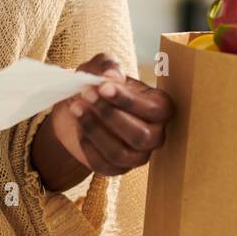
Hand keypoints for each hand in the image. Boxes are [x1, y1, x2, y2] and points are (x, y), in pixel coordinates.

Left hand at [49, 53, 174, 176]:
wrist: (76, 109)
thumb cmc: (96, 85)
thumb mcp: (101, 68)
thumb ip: (109, 66)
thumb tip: (113, 76)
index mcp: (160, 107)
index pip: (155, 109)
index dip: (129, 100)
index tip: (103, 87)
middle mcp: (155, 134)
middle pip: (140, 135)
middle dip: (110, 115)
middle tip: (86, 94)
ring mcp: (137, 155)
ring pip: (120, 152)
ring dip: (95, 129)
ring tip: (76, 107)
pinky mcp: (116, 169)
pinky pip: (102, 163)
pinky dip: (87, 143)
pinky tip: (78, 126)